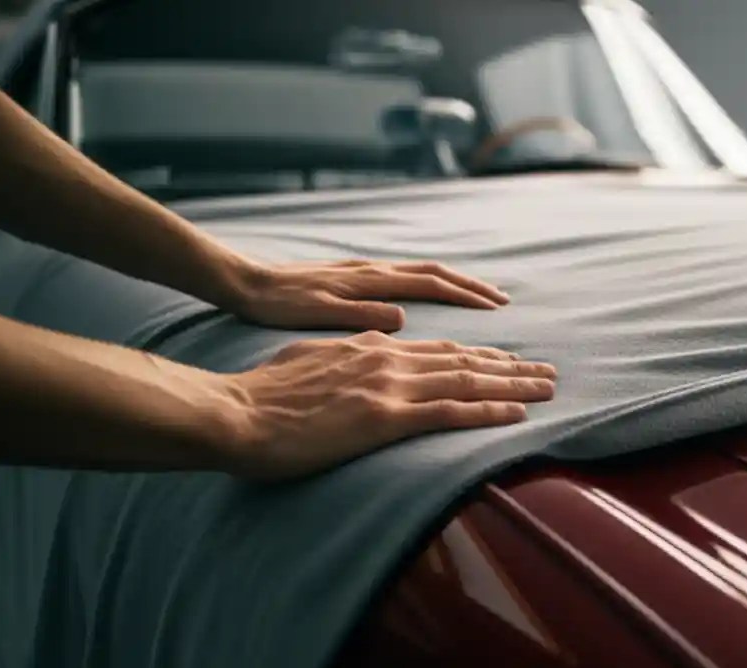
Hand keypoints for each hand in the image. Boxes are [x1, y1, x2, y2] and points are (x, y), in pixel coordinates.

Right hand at [220, 331, 554, 480]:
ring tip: (548, 388)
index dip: (478, 355)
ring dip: (514, 385)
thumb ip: (343, 358)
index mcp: (369, 348)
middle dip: (511, 366)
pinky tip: (517, 413)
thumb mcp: (309, 361)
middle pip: (464, 360)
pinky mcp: (384, 418)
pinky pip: (450, 412)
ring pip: (467, 380)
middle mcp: (387, 360)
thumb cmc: (261, 396)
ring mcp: (388, 387)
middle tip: (547, 373)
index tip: (508, 360)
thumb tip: (360, 360)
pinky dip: (488, 411)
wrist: (234, 413)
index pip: (438, 350)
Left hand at [234, 260, 511, 330]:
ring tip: (477, 296)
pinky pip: (404, 276)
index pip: (432, 283)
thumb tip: (404, 317)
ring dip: (454, 283)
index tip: (497, 308)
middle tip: (503, 300)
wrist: (243, 283)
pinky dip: (430, 284)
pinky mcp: (353, 277)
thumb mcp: (317, 312)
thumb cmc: (278, 304)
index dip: (467, 296)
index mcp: (370, 280)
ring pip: (421, 272)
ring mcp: (364, 271)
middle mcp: (373, 270)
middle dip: (471, 287)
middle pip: (435, 272)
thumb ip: (361, 314)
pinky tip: (431, 297)